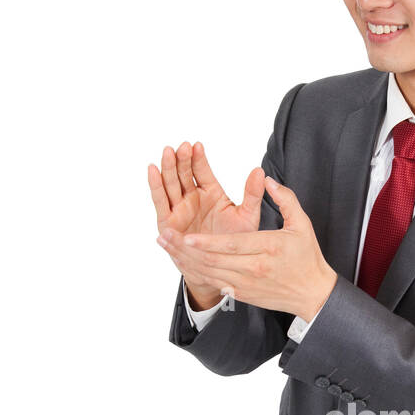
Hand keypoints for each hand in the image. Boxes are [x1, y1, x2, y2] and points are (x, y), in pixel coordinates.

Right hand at [147, 142, 264, 309]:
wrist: (222, 269)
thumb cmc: (235, 243)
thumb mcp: (247, 217)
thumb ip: (252, 195)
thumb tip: (260, 171)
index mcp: (211, 193)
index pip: (202, 171)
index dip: (199, 158)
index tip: (197, 145)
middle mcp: (193, 198)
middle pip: (184, 173)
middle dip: (182, 159)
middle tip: (182, 146)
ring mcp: (179, 209)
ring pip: (171, 184)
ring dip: (167, 168)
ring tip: (167, 152)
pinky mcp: (168, 222)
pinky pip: (160, 201)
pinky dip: (155, 185)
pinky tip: (153, 170)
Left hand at [157, 177, 337, 320]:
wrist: (313, 294)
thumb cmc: (307, 257)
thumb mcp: (302, 224)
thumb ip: (284, 198)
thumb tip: (265, 178)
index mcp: (268, 248)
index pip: (231, 246)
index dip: (206, 243)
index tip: (186, 236)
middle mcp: (254, 269)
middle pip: (214, 260)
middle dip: (185, 249)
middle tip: (164, 235)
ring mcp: (247, 284)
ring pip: (210, 272)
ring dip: (185, 260)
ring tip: (166, 245)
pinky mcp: (243, 294)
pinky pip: (216, 283)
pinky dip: (197, 272)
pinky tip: (183, 261)